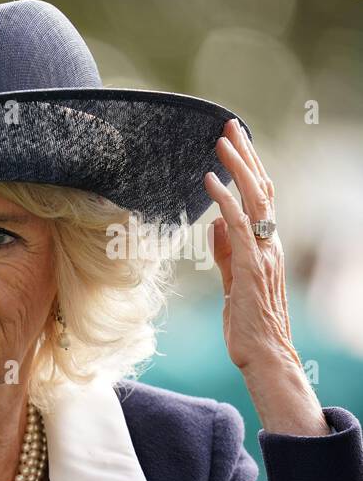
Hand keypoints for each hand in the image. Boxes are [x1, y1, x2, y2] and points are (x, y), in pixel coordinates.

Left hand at [204, 119, 326, 435]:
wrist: (262, 355)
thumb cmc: (247, 324)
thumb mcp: (232, 281)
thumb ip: (226, 253)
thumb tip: (215, 225)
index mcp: (265, 245)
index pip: (259, 198)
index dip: (247, 169)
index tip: (232, 142)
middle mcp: (269, 244)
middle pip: (261, 189)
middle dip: (245, 155)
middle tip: (229, 125)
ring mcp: (263, 254)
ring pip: (255, 200)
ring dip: (237, 167)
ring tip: (221, 140)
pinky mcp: (251, 267)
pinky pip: (239, 226)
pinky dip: (225, 201)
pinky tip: (210, 182)